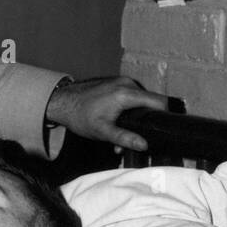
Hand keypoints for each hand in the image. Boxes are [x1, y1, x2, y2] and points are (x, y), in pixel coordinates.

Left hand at [45, 77, 168, 152]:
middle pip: (150, 102)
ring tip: (121, 131)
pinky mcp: (117, 82)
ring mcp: (122, 81)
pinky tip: (117, 120)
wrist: (62, 102)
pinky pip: (131, 95)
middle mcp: (127, 83)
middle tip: (135, 138)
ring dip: (135, 116)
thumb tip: (144, 145)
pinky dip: (128, 108)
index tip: (164, 128)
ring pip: (140, 100)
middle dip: (145, 121)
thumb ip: (124, 138)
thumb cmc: (80, 116)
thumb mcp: (103, 131)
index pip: (159, 101)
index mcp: (126, 93)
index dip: (165, 115)